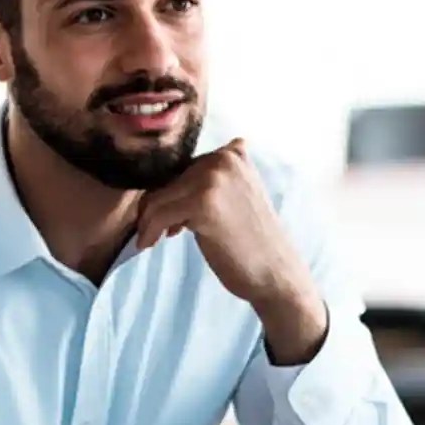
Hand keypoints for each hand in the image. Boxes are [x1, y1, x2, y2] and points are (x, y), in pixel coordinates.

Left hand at [136, 138, 326, 362]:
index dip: (173, 193)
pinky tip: (150, 244)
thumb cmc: (252, 240)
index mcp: (233, 152)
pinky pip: (157, 214)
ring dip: (148, 220)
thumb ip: (212, 181)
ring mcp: (213, 179)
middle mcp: (224, 158)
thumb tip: (161, 184)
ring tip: (153, 238)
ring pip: (157, 196)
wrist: (275, 272)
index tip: (172, 218)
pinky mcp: (202, 203)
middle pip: (168, 179)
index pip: (184, 167)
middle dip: (159, 206)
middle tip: (163, 231)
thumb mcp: (238, 195)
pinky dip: (148, 231)